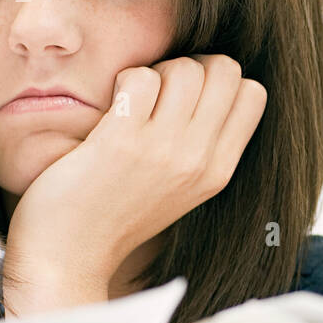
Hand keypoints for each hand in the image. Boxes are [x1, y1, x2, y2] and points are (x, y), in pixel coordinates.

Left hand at [1, 54, 266, 316]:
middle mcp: (199, 160)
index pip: (253, 94)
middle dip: (192, 66)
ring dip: (158, 71)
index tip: (189, 95)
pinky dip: (126, 79)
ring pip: (185, 68)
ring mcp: (162, 151)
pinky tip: (114, 104)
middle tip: (162, 90)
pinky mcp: (121, 143)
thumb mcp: (182, 188)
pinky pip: (141, 77)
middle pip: (225, 70)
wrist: (69, 256)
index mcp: (218, 171)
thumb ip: (203, 146)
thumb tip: (211, 85)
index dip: (220, 81)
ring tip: (135, 98)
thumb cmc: (119, 214)